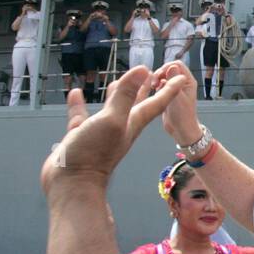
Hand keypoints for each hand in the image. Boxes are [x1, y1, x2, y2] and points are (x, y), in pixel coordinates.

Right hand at [41, 66, 183, 195]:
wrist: (73, 183)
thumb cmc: (94, 153)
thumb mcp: (113, 119)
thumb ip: (126, 95)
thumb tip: (142, 69)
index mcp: (132, 124)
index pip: (156, 103)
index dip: (169, 89)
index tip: (180, 76)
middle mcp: (119, 127)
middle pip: (136, 104)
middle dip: (144, 89)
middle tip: (151, 73)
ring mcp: (100, 133)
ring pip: (110, 110)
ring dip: (115, 96)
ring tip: (115, 81)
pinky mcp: (81, 136)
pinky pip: (82, 116)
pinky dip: (80, 104)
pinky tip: (76, 93)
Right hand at [154, 60, 201, 145]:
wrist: (181, 130)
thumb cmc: (183, 116)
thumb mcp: (177, 97)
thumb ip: (173, 81)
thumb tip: (172, 66)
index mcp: (188, 81)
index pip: (177, 65)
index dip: (166, 67)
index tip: (158, 76)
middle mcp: (182, 83)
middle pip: (169, 70)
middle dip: (159, 73)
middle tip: (153, 83)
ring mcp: (175, 89)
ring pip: (164, 77)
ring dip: (157, 80)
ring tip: (153, 88)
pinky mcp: (168, 95)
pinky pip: (161, 85)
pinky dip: (156, 86)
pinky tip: (154, 93)